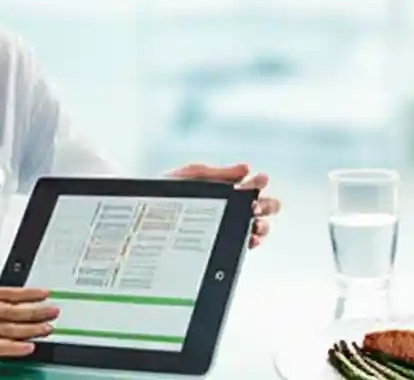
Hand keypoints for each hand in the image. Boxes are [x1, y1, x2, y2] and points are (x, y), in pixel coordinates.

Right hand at [0, 287, 58, 376]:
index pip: (2, 292)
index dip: (26, 293)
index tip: (43, 294)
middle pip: (7, 308)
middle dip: (34, 310)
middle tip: (52, 311)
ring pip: (3, 326)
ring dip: (28, 328)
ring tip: (46, 329)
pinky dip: (13, 346)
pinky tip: (27, 347)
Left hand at [168, 163, 282, 248]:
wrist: (146, 211)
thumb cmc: (166, 190)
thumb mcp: (190, 175)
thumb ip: (217, 172)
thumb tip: (245, 169)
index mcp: (227, 187)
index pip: (254, 185)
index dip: (260, 182)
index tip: (259, 181)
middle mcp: (232, 207)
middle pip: (263, 206)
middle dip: (267, 205)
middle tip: (255, 207)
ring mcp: (228, 226)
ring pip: (258, 226)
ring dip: (262, 225)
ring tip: (254, 224)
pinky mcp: (222, 243)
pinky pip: (244, 244)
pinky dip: (252, 240)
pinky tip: (250, 238)